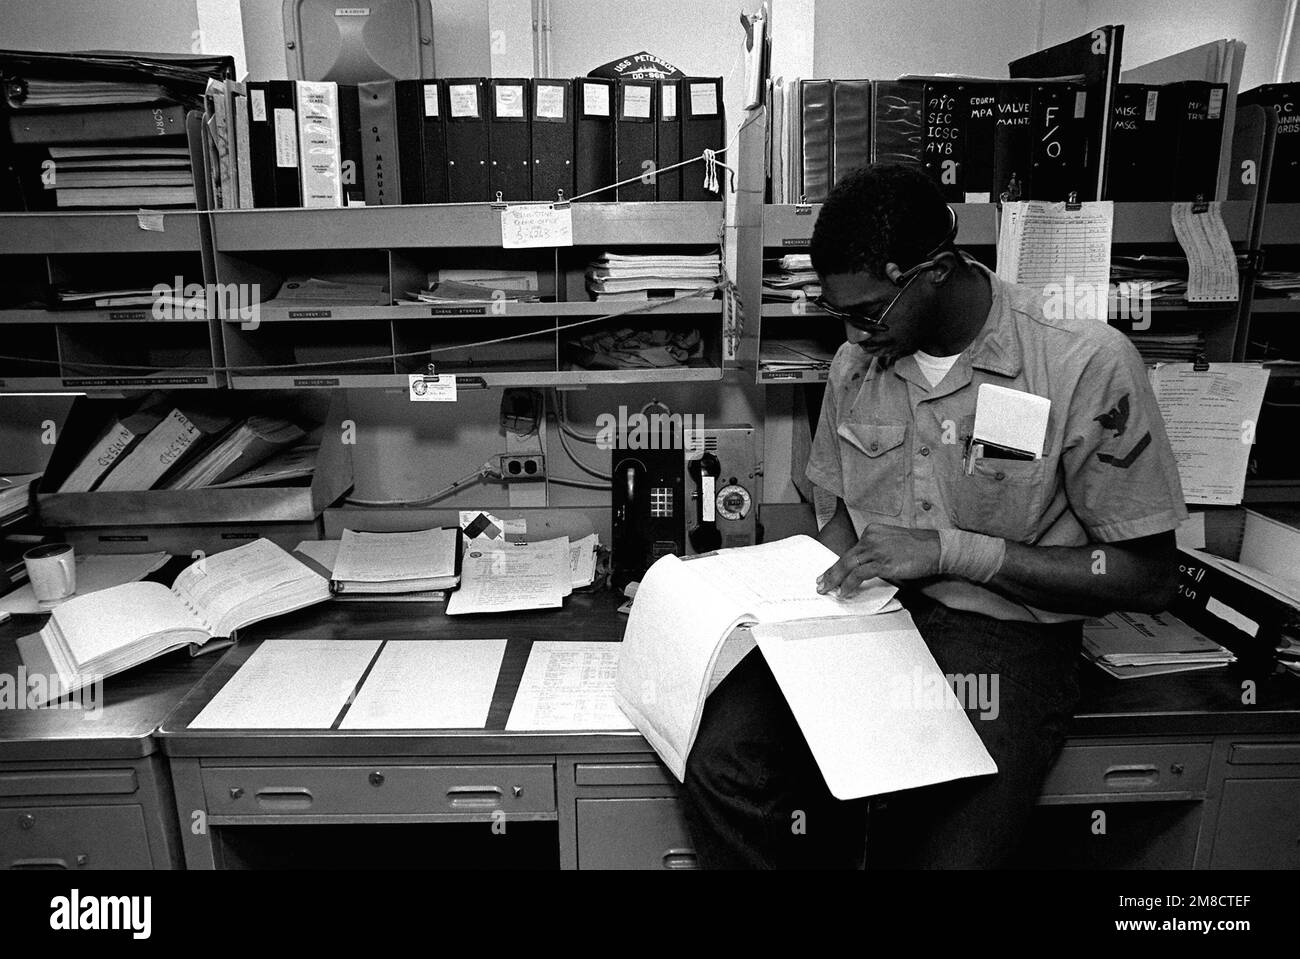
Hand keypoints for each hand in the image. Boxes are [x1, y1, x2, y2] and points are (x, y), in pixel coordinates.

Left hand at [816, 524, 940, 597]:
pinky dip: (850, 584)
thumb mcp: (892, 543)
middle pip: (845, 557)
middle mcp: (871, 538)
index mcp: (872, 531)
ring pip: (849, 566)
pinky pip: (860, 575)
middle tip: (820, 583)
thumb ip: (876, 551)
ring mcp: (876, 550)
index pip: (851, 550)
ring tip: (828, 590)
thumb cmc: (918, 548)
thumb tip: (862, 569)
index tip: (828, 573)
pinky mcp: (883, 563)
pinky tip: (845, 592)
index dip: (838, 564)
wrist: (936, 548)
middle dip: (831, 572)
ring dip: (836, 580)